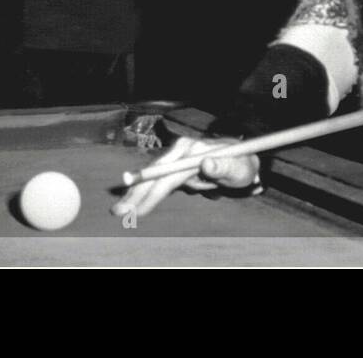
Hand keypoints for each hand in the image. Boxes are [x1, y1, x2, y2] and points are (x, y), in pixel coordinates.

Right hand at [111, 135, 261, 218]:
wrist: (244, 162)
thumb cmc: (242, 167)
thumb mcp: (238, 168)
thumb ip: (223, 166)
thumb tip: (207, 163)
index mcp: (193, 150)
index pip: (167, 174)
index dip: (151, 191)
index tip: (139, 207)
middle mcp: (181, 150)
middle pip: (154, 174)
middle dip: (135, 194)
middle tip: (118, 212)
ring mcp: (177, 157)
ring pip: (152, 178)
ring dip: (135, 195)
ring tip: (120, 211)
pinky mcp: (177, 166)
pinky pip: (158, 181)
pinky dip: (145, 192)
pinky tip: (133, 203)